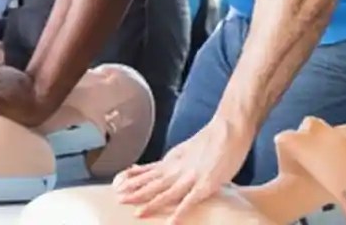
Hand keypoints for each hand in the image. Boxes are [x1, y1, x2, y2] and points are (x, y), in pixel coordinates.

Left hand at [112, 115, 253, 220]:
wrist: (228, 129)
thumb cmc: (212, 140)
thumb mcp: (185, 149)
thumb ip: (172, 161)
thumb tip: (159, 167)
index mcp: (172, 161)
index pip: (148, 173)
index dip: (133, 181)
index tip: (117, 186)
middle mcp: (177, 169)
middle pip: (152, 183)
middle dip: (135, 193)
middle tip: (118, 199)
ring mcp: (190, 177)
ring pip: (166, 193)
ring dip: (150, 203)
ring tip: (136, 212)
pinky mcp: (206, 184)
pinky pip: (190, 201)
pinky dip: (179, 212)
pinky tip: (171, 223)